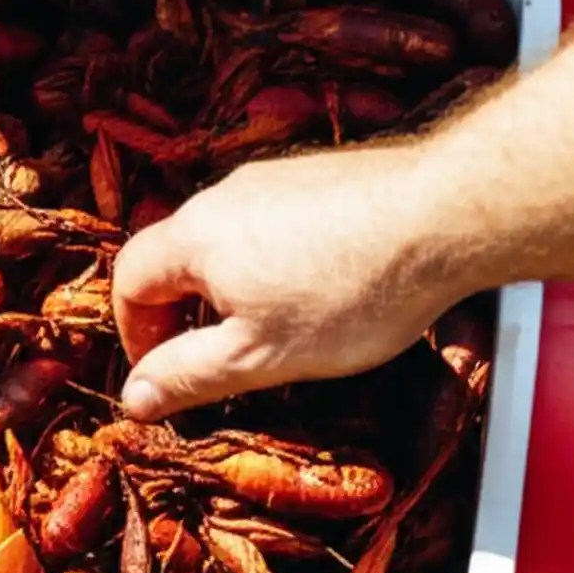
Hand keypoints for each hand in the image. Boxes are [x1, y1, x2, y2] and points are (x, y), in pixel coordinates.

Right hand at [113, 143, 470, 420]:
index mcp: (193, 238)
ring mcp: (271, 178)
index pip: (127, 279)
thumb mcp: (260, 356)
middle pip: (173, 255)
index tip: (161, 371)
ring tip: (271, 327)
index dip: (134, 332)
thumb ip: (189, 376)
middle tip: (212, 358)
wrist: (446, 214)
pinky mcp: (316, 173)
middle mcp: (222, 197)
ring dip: (227, 285)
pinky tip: (318, 288)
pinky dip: (270, 259)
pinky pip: (270, 220)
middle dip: (179, 311)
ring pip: (224, 237)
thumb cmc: (351, 292)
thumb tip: (132, 398)